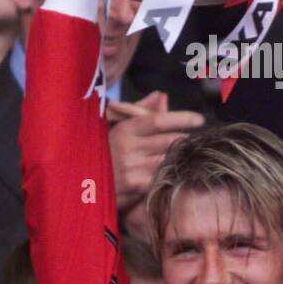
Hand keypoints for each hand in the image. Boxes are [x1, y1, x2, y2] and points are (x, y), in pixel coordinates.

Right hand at [108, 91, 203, 215]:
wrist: (83, 182)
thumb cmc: (104, 152)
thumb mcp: (117, 128)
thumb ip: (141, 112)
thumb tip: (162, 96)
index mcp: (124, 129)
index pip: (158, 120)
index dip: (182, 118)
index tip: (199, 119)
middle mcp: (128, 147)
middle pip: (170, 141)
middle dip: (185, 141)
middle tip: (194, 142)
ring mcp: (132, 168)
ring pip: (169, 160)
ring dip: (180, 159)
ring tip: (185, 158)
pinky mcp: (135, 187)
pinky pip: (162, 177)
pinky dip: (170, 174)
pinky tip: (173, 174)